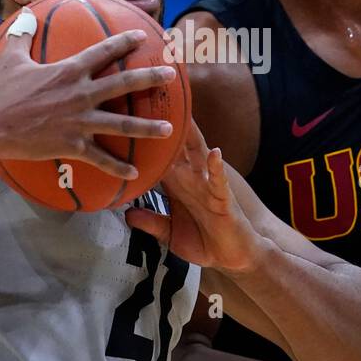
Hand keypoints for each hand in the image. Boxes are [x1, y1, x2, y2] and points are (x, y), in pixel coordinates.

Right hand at [0, 8, 175, 178]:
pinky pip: (101, 158)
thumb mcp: (11, 58)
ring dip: (147, 127)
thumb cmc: (0, 92)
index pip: (104, 51)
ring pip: (121, 124)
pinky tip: (135, 172)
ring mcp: (79, 121)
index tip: (144, 36)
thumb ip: (22, 35)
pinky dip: (118, 166)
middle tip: (171, 75)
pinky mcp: (72, 145)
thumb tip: (24, 14)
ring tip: (168, 129)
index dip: (125, 42)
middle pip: (124, 83)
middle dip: (151, 78)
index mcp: (69, 71)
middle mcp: (80, 93)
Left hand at [126, 117, 260, 271]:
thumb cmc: (204, 242)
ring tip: (183, 115)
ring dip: (191, 136)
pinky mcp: (223, 199)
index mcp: (178, 186)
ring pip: (198, 155)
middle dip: (167, 127)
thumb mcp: (169, 234)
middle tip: (152, 102)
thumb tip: (127, 214)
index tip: (132, 121)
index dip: (147, 141)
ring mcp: (208, 186)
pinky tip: (215, 153)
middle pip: (177, 147)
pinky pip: (219, 180)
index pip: (160, 158)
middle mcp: (192, 180)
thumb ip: (150, 222)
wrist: (233, 258)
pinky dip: (216, 167)